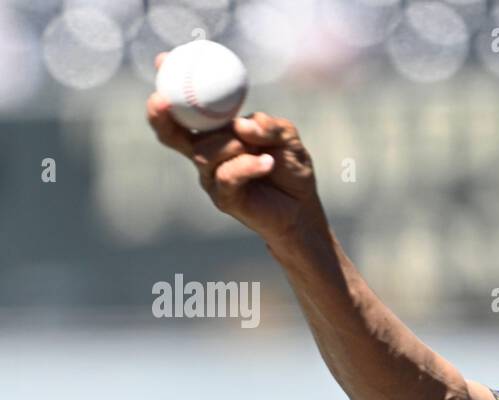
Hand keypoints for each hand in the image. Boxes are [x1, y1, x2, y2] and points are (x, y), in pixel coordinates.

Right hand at [146, 52, 323, 245]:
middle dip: (163, 114)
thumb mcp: (286, 136)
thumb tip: (241, 124)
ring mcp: (212, 176)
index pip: (188, 108)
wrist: (303, 208)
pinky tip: (266, 163)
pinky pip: (225, 176)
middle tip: (162, 99)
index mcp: (218, 133)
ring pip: (205, 153)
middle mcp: (208, 153)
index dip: (171, 85)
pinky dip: (247, 165)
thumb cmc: (291, 168)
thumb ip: (267, 125)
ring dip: (232, 146)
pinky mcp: (223, 198)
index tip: (163, 60)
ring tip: (262, 151)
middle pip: (173, 133)